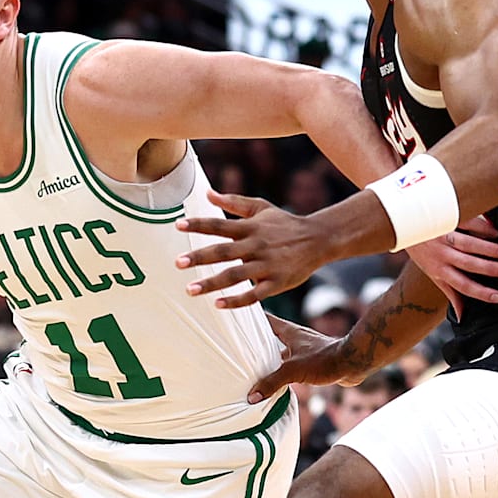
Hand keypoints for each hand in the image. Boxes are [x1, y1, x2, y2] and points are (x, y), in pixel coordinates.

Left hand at [174, 191, 327, 308]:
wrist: (319, 239)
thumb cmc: (285, 223)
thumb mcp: (261, 208)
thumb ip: (234, 202)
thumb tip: (207, 193)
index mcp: (251, 227)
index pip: (220, 225)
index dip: (199, 224)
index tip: (178, 225)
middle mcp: (256, 245)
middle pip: (224, 251)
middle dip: (200, 257)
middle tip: (178, 262)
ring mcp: (267, 265)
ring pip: (235, 276)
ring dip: (212, 283)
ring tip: (190, 289)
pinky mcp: (276, 283)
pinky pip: (254, 294)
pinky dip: (237, 300)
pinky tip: (219, 304)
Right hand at [247, 315, 366, 403]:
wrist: (353, 363)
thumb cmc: (324, 359)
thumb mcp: (293, 370)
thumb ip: (272, 382)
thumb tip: (252, 396)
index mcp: (288, 332)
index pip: (265, 320)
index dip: (251, 319)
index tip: (237, 319)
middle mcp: (295, 339)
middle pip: (270, 338)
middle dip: (256, 344)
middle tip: (239, 349)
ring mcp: (303, 350)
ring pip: (281, 354)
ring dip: (270, 360)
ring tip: (254, 368)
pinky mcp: (311, 362)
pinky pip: (291, 365)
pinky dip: (282, 372)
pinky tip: (277, 382)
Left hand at [405, 216, 497, 318]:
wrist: (405, 227)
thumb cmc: (424, 254)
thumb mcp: (434, 275)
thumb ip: (451, 293)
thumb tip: (463, 316)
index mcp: (440, 270)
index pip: (462, 285)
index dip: (480, 292)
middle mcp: (441, 255)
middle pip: (468, 264)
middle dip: (490, 268)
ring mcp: (443, 237)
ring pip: (468, 244)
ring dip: (489, 249)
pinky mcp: (446, 220)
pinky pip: (466, 224)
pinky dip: (482, 228)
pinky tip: (496, 233)